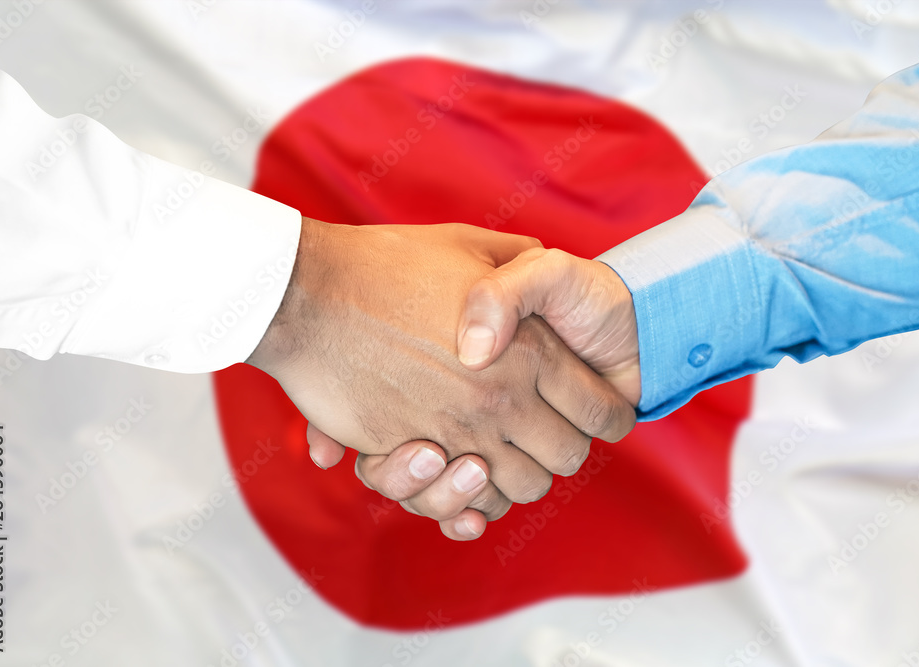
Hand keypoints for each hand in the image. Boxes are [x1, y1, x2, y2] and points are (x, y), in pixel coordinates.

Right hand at [249, 219, 635, 521]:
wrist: (308, 292)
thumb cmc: (386, 263)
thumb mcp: (468, 243)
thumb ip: (517, 261)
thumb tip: (540, 261)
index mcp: (529, 350)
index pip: (602, 410)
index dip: (610, 416)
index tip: (599, 415)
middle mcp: (500, 398)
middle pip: (567, 459)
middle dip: (563, 450)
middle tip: (545, 432)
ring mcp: (455, 432)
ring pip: (520, 489)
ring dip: (516, 478)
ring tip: (502, 453)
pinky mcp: (408, 454)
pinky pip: (459, 506)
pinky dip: (470, 507)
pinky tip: (468, 482)